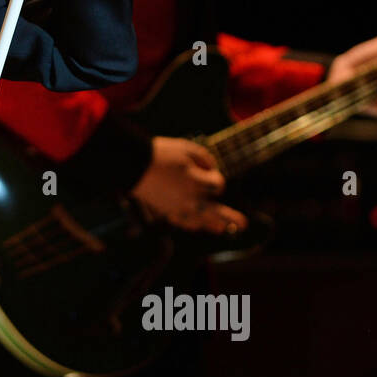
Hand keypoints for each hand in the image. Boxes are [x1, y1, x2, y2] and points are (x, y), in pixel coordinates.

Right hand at [130, 136, 247, 234]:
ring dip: (212, 224)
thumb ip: (205, 159)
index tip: (209, 171)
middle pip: (215, 211)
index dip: (216, 177)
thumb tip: (211, 169)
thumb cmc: (161, 153)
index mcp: (196, 182)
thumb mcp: (187, 148)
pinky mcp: (164, 210)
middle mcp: (189, 199)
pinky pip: (181, 221)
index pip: (218, 185)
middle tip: (244, 225)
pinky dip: (191, 224)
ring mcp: (176, 207)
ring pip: (199, 221)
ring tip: (221, 229)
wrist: (133, 163)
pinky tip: (196, 225)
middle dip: (230, 217)